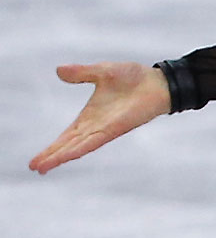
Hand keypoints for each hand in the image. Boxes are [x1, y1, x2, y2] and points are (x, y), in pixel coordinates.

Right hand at [29, 62, 171, 173]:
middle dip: (52, 155)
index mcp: (90, 116)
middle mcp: (95, 126)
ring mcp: (105, 129)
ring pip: (78, 146)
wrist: (159, 82)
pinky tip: (67, 156)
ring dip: (60, 156)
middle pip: (69, 145)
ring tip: (42, 167)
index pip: (67, 135)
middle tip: (34, 167)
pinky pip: (93, 141)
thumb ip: (82, 72)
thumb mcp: (102, 71)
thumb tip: (59, 70)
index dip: (53, 147)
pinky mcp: (116, 128)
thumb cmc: (134, 78)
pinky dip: (79, 148)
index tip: (37, 159)